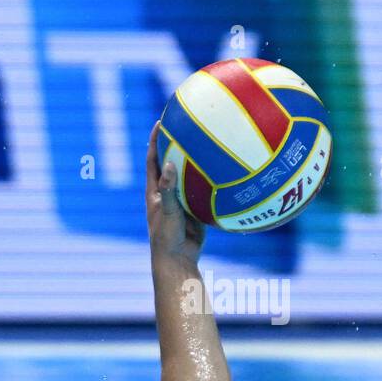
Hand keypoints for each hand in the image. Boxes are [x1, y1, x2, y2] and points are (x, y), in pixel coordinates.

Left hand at [146, 123, 204, 266]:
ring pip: (190, 174)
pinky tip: (228, 167)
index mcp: (154, 191)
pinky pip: (205, 188)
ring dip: (198, 159)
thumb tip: (168, 162)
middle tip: (188, 123)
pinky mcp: (195, 207)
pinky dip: (214, 178)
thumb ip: (168, 189)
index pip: (153, 159)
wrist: (179, 259)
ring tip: (211, 139)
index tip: (162, 121)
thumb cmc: (167, 238)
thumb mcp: (168, 212)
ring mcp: (182, 199)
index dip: (156, 140)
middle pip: (171, 161)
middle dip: (178, 143)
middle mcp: (167, 192)